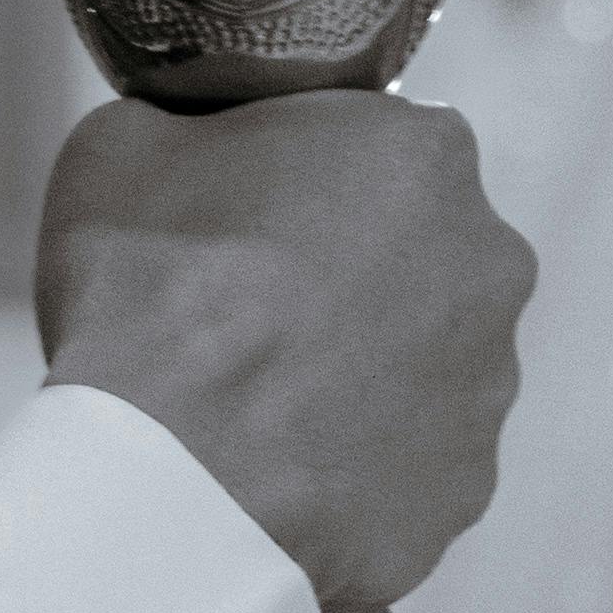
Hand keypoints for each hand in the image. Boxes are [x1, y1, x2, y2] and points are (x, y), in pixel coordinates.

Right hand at [34, 93, 534, 612]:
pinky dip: (363, 468)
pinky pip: (416, 465)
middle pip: (425, 259)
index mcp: (424, 154)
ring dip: (366, 376)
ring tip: (266, 408)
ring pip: (429, 368)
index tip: (258, 221)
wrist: (155, 473)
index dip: (316, 183)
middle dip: (359, 281)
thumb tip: (196, 148)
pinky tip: (288, 474)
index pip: (386, 149)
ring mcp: (489, 383)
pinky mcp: (467, 487)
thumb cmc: (142, 291)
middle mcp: (488, 261)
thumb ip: (195, 126)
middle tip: (261, 316)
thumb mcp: (123, 144)